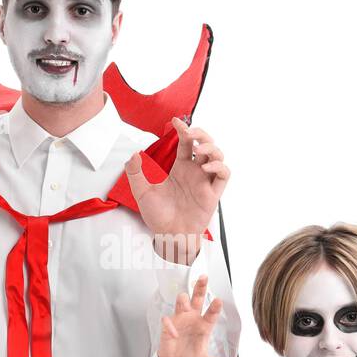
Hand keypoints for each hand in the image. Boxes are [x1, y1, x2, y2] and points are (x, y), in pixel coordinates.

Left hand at [125, 117, 229, 264]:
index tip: (175, 121)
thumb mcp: (141, 191)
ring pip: (218, 156)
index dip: (183, 129)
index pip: (186, 143)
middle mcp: (195, 172)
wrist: (168, 236)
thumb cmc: (158, 216)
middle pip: (206, 144)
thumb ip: (135, 173)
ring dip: (212, 148)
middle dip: (201, 133)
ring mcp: (205, 182)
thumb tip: (133, 154)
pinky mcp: (213, 194)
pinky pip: (223, 175)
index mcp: (181, 168)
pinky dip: (219, 166)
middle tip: (190, 133)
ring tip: (200, 150)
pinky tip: (205, 167)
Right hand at [156, 275, 232, 356]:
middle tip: (204, 277)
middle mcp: (193, 319)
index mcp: (204, 326)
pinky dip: (170, 325)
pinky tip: (174, 332)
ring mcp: (180, 321)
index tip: (218, 300)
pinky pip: (167, 321)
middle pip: (197, 299)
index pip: (211, 314)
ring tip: (184, 299)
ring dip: (182, 300)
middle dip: (200, 288)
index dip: (214, 307)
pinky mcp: (168, 327)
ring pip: (181, 303)